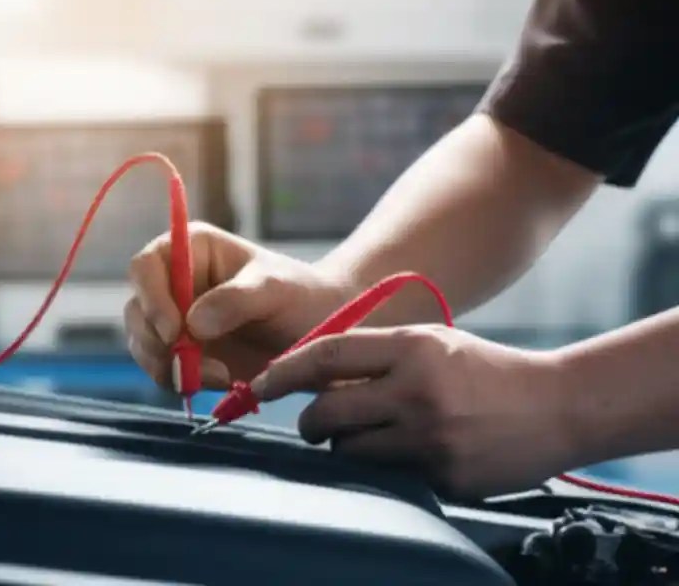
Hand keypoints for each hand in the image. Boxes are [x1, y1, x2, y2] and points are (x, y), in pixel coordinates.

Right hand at [123, 222, 353, 390]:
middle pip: (137, 310)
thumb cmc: (301, 297)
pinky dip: (183, 382)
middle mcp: (174, 281)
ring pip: (143, 344)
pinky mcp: (182, 352)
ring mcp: (175, 319)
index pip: (146, 265)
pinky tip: (222, 381)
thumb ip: (236, 300)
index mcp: (191, 249)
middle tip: (191, 367)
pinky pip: (162, 370)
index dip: (151, 298)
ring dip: (169, 367)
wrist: (320, 334)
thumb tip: (193, 323)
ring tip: (219, 377)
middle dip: (157, 342)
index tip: (175, 332)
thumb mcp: (275, 290)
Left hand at [254, 325, 574, 497]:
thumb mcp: (432, 342)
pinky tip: (411, 453)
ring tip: (372, 436)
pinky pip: (387, 477)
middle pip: (326, 414)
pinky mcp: (444, 477)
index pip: (326, 356)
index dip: (284, 371)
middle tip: (317, 423)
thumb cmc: (486, 370)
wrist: (560, 406)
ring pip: (349, 452)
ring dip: (346, 448)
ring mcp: (431, 439)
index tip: (262, 384)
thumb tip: (308, 372)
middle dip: (311, 423)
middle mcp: (418, 393)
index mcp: (413, 349)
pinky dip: (385, 468)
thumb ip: (375, 353)